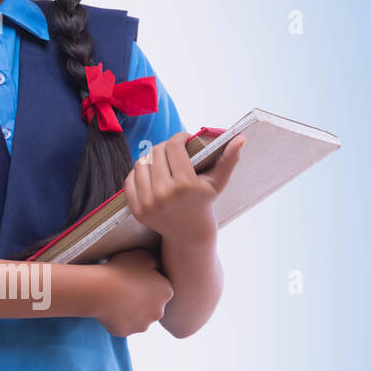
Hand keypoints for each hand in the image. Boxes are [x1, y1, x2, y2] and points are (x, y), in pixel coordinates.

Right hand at [90, 247, 174, 336]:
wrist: (100, 290)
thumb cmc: (122, 269)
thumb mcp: (143, 256)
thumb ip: (157, 262)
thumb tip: (159, 268)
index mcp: (167, 292)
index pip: (161, 287)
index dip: (148, 281)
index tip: (136, 276)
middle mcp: (159, 311)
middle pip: (152, 305)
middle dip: (143, 299)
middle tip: (127, 288)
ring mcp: (143, 324)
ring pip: (139, 317)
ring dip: (131, 310)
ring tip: (116, 298)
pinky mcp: (126, 332)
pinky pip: (123, 324)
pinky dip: (117, 318)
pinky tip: (109, 308)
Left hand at [124, 132, 245, 245]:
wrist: (189, 233)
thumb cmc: (204, 201)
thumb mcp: (218, 181)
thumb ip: (229, 159)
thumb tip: (241, 138)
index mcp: (185, 185)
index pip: (173, 146)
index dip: (178, 137)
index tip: (183, 139)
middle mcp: (164, 194)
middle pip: (156, 152)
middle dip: (165, 147)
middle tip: (173, 150)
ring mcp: (148, 204)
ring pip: (141, 163)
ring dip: (150, 158)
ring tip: (161, 160)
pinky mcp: (137, 210)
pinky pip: (130, 179)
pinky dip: (138, 173)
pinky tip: (150, 173)